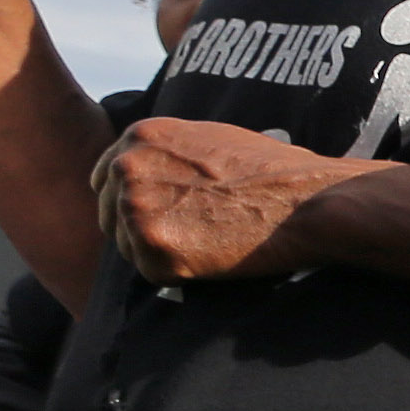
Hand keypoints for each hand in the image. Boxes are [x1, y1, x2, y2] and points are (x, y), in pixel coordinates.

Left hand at [96, 118, 353, 283]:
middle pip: (110, 214)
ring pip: (128, 246)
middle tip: (189, 233)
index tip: (159, 212)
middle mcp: (128, 168)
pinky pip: (151, 272)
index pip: (105, 178)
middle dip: (142, 227)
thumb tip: (140, 175)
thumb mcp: (208, 138)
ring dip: (160, 251)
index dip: (130, 199)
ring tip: (208, 241)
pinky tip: (212, 256)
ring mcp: (137, 209)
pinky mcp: (154, 249)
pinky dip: (178, 273)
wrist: (305, 201)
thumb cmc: (271, 170)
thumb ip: (164, 153)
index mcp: (139, 137)